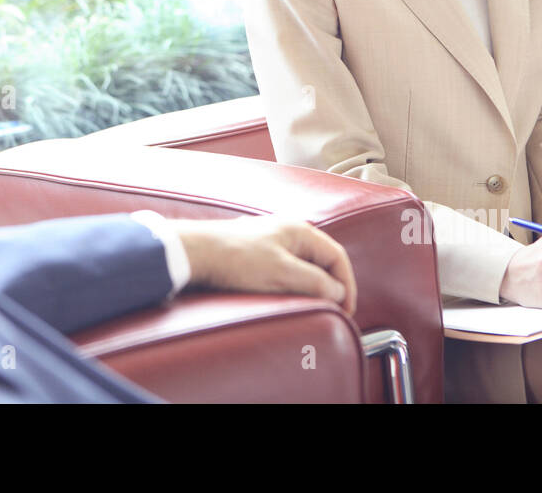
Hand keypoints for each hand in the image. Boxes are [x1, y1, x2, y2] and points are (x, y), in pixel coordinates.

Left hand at [170, 215, 357, 314]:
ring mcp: (271, 241)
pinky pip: (285, 269)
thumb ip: (315, 283)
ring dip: (311, 287)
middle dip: (330, 286)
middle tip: (332, 311)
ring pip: (303, 266)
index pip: (337, 256)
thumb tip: (337, 292)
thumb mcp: (283, 274)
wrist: (195, 252)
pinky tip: (285, 296)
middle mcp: (287, 231)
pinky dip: (293, 284)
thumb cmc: (237, 259)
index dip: (346, 285)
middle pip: (322, 261)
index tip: (346, 309)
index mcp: (300, 231)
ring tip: (310, 307)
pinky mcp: (255, 253)